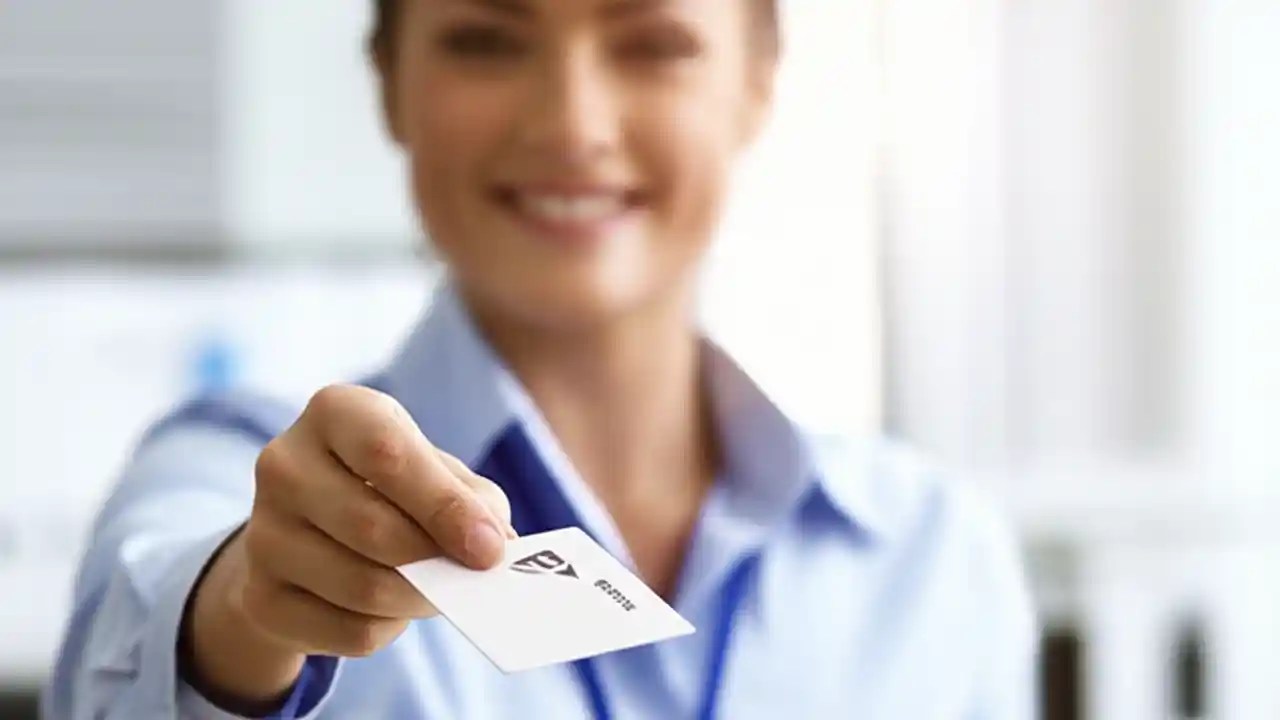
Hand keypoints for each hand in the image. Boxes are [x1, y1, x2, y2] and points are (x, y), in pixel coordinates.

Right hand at [184, 385, 512, 708]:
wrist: (307, 533)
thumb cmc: (392, 490)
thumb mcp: (436, 472)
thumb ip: (472, 499)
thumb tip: (491, 544)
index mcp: (335, 412)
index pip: (387, 455)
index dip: (444, 506)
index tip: (489, 548)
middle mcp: (284, 464)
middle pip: (375, 530)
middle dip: (437, 563)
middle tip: (470, 576)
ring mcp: (263, 533)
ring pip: (364, 588)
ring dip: (418, 600)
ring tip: (436, 589)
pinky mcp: (260, 597)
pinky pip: (348, 632)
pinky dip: (389, 629)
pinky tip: (391, 608)